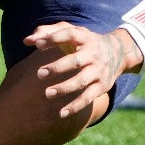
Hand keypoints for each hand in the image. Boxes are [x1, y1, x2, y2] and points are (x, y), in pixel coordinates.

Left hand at [26, 22, 141, 118]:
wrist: (118, 52)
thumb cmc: (84, 42)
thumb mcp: (72, 31)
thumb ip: (48, 32)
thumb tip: (27, 40)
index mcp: (84, 37)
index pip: (69, 35)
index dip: (53, 38)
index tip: (37, 44)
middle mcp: (93, 54)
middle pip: (75, 61)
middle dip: (58, 67)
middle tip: (39, 73)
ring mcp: (98, 71)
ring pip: (81, 81)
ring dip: (64, 88)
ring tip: (47, 93)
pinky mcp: (102, 86)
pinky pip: (88, 97)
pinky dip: (75, 106)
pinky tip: (61, 113)